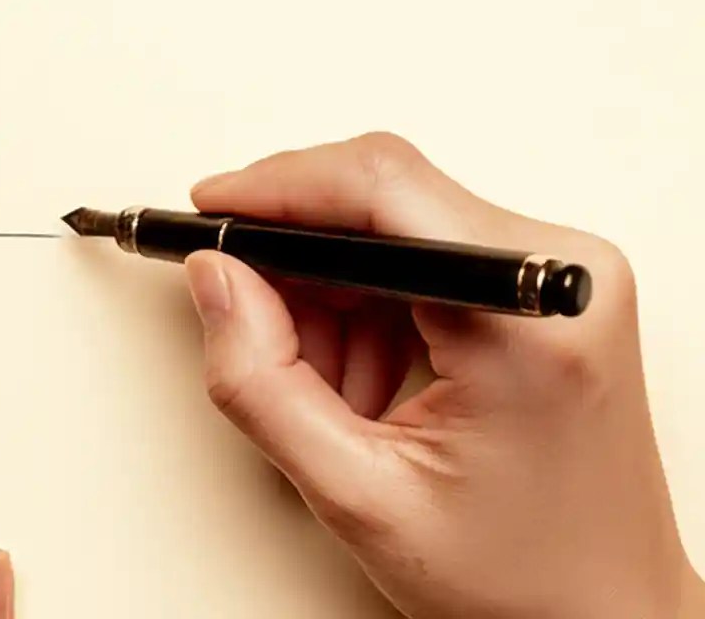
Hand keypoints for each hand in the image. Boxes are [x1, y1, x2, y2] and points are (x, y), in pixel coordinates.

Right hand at [184, 133, 704, 617]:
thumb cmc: (521, 580)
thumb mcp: (359, 495)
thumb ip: (262, 381)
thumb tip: (213, 279)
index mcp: (530, 316)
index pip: (380, 188)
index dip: (275, 189)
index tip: (208, 211)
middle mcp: (560, 275)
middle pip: (383, 204)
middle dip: (299, 268)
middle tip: (254, 334)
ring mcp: (556, 280)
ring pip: (392, 236)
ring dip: (332, 303)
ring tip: (333, 398)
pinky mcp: (540, 296)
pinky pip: (421, 266)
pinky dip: (368, 316)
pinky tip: (366, 390)